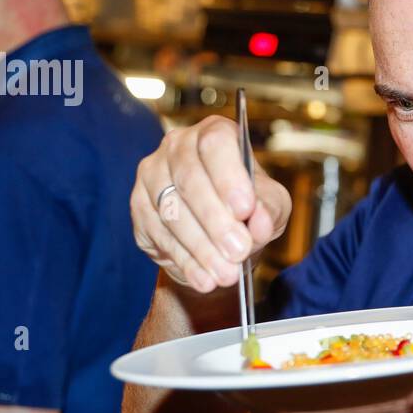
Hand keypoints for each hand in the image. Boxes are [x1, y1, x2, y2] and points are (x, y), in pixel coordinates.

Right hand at [130, 115, 291, 292]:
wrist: (220, 237)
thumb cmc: (249, 210)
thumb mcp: (273, 207)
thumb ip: (270, 209)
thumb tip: (260, 219)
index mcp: (215, 134)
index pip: (216, 144)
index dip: (229, 177)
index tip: (244, 209)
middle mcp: (178, 147)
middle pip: (190, 179)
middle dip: (216, 221)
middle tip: (238, 250)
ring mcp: (153, 174)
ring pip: (172, 211)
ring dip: (201, 247)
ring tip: (226, 273)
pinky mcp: (139, 206)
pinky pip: (158, 234)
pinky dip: (185, 261)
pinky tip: (205, 278)